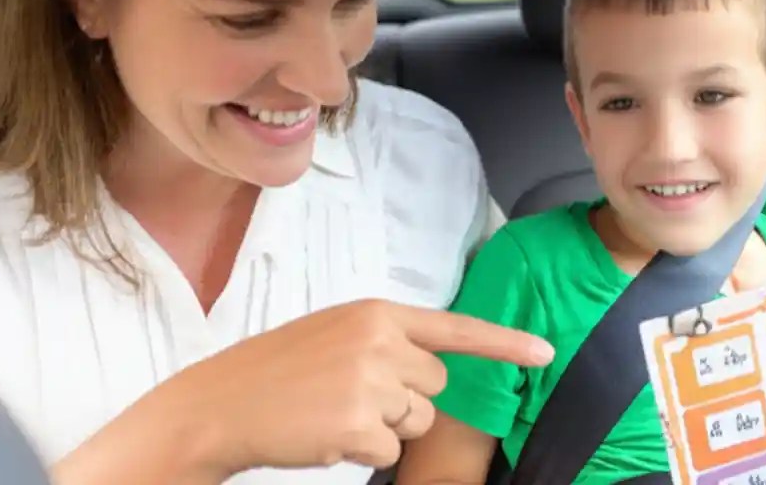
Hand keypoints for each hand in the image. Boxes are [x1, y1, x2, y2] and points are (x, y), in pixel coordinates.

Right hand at [159, 298, 552, 477]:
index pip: (454, 329)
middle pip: (435, 386)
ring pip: (416, 422)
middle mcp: (378, 341)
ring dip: (384, 429)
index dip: (504, 344)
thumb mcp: (334, 333)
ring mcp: (369, 382)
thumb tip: (434, 367)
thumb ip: (383, 340)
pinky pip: (390, 452)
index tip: (544, 351)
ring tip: (333, 412)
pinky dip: (362, 453)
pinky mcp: (358, 424)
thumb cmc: (275, 372)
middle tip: (348, 394)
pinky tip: (326, 433)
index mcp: (374, 313)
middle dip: (404, 400)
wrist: (221, 403)